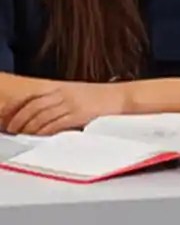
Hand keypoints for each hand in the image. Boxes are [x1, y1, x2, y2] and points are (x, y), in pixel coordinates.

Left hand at [0, 81, 128, 135]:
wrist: (123, 97)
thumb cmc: (103, 98)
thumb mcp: (79, 93)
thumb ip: (61, 100)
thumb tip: (44, 112)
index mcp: (63, 87)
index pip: (33, 97)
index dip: (18, 107)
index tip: (10, 117)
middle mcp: (65, 94)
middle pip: (34, 107)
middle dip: (19, 119)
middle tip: (12, 129)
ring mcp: (72, 104)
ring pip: (42, 116)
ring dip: (29, 127)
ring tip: (23, 135)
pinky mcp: (79, 115)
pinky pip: (56, 124)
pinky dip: (44, 131)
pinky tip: (39, 136)